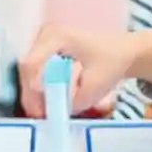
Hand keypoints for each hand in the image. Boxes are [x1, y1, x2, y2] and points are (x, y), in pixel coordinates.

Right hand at [18, 27, 151, 117]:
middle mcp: (45, 34)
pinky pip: (34, 70)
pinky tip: (46, 101)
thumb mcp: (96, 85)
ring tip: (44, 112)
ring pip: (27, 71)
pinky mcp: (44, 48)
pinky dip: (38, 88)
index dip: (31, 89)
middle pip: (27, 69)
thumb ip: (75, 101)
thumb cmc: (112, 63)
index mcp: (57, 37)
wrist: (124, 51)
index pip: (32, 64)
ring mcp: (42, 39)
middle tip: (41, 117)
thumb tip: (55, 113)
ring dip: (33, 93)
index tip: (40, 111)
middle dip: (31, 95)